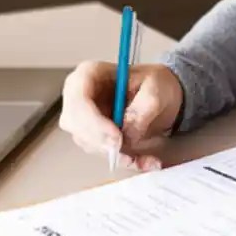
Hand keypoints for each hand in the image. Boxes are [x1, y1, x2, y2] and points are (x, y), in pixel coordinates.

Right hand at [58, 61, 184, 171]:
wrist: (161, 94)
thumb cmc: (154, 82)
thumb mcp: (155, 88)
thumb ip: (142, 108)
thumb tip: (126, 133)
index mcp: (90, 74)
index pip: (78, 99)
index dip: (93, 121)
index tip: (117, 137)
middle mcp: (80, 96)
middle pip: (75, 124)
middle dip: (100, 142)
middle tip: (126, 152)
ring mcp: (84, 117)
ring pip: (87, 142)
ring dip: (114, 154)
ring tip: (142, 157)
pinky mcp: (94, 135)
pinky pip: (101, 152)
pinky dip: (123, 159)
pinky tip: (144, 161)